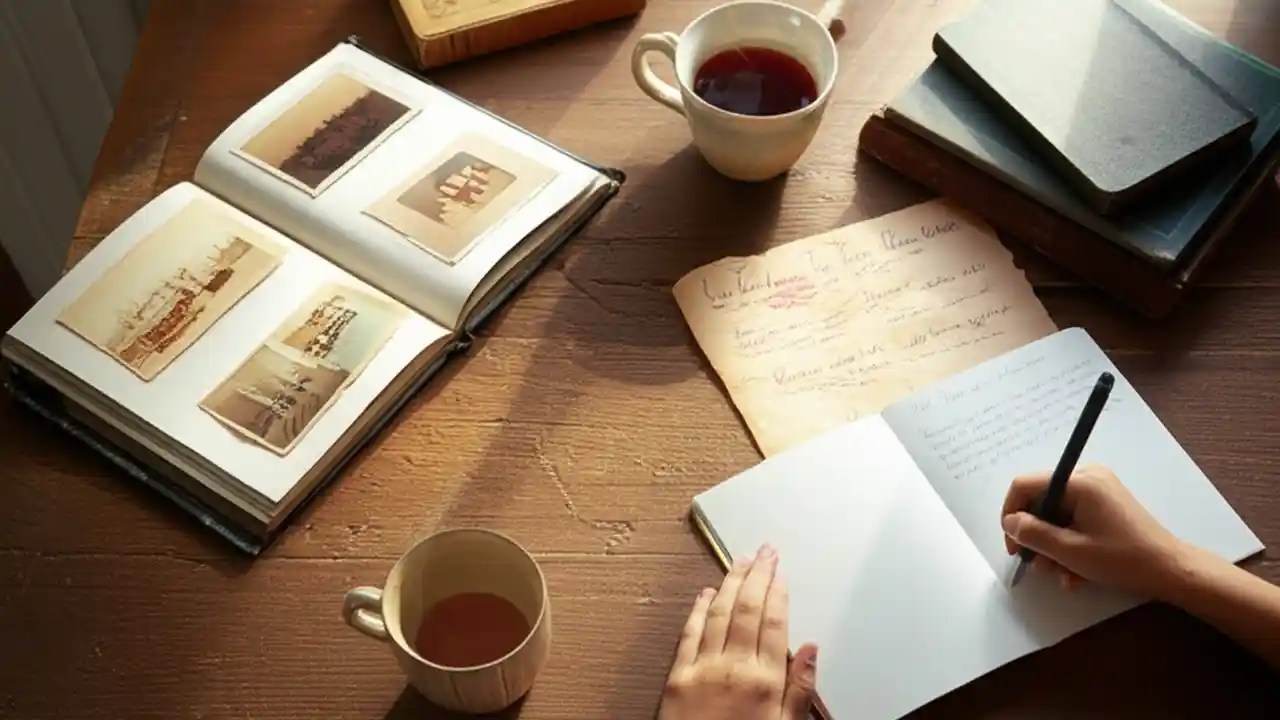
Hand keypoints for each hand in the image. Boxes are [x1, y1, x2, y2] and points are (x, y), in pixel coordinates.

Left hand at [658, 544, 817, 719]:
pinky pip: (688, 633)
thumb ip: (799, 691)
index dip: (777, 591)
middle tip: (764, 550)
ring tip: (739, 560)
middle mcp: (733, 667)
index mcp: (764, 681)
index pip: (773, 622)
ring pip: (718, 613)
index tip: (780, 570)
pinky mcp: (676, 677)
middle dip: (757, 575)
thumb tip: (810, 649)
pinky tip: (705, 593)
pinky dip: (697, 609)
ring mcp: (701, 669)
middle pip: (747, 609)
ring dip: (730, 583)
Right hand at [1001, 465, 1185, 597]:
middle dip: (1036, 536)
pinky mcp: (1105, 505)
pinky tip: (1075, 572)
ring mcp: (1098, 491)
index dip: (1011, 515)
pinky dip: (1070, 544)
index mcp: (1079, 481)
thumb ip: (1033, 534)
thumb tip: (1010, 523)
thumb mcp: (1070, 551)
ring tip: (1061, 574)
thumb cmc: (1122, 559)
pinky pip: (1074, 520)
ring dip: (1053, 546)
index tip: (1014, 546)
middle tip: (1038, 565)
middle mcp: (1087, 477)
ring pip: (1057, 515)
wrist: (1170, 570)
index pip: (1025, 485)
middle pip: (1041, 502)